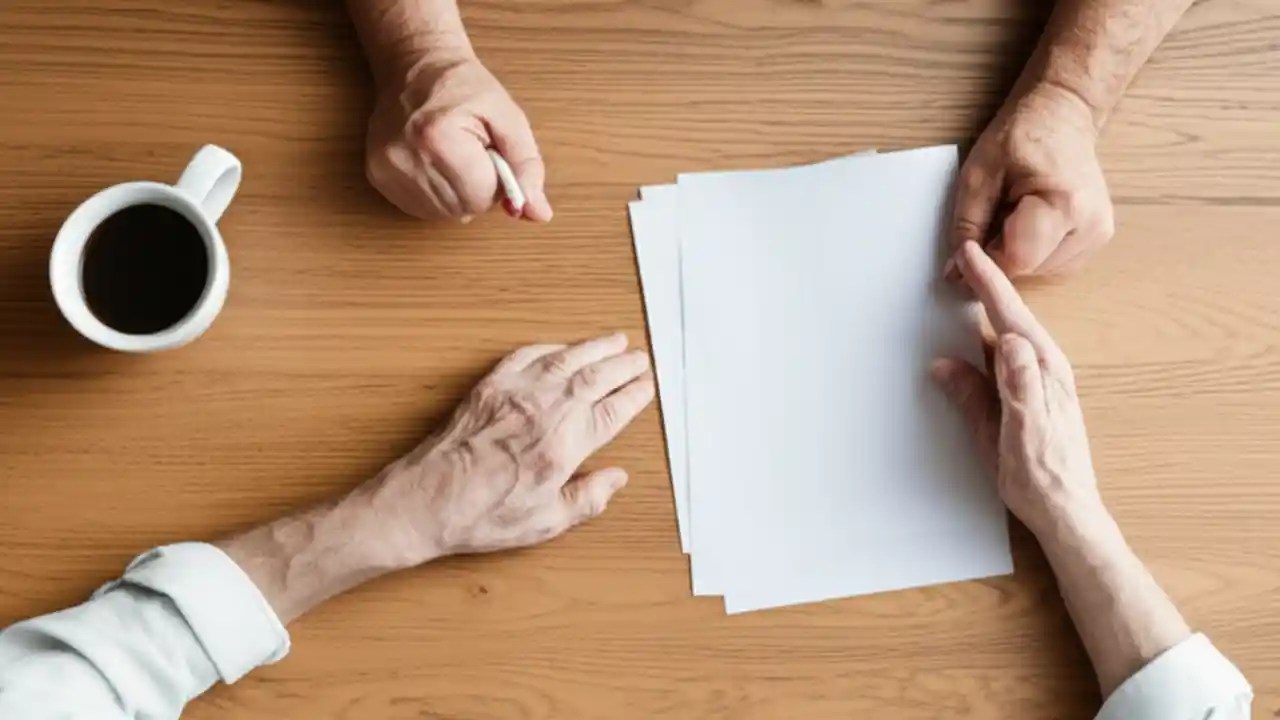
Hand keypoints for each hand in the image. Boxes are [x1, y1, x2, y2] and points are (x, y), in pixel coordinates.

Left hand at [362, 333, 654, 564]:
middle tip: (640, 359)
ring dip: (594, 347)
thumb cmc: (482, 515)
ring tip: (615, 340)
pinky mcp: (489, 386)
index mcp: (566, 443)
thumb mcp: (545, 522)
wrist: (426, 499)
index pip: (613, 411)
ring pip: (567, 358)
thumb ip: (587, 499)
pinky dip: (550, 347)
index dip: (634, 396)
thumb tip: (616, 479)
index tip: (647, 386)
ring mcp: (517, 391)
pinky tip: (561, 347)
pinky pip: (527, 354)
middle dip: (623, 365)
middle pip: (597, 377)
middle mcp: (546, 409)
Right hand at [364, 55, 551, 221]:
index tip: (489, 154)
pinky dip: (436, 195)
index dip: (494, 181)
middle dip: (476, 189)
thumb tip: (539, 214)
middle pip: (462, 209)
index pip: (482, 197)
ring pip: (442, 214)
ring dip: (456, 194)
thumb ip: (527, 167)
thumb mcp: (509, 119)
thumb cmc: (465, 89)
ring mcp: (388, 169)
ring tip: (453, 158)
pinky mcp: (377, 176)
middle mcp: (407, 157)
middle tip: (471, 154)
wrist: (416, 67)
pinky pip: (420, 209)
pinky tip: (435, 166)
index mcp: (440, 138)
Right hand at [932, 242, 1103, 533]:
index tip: (969, 253)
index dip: (988, 283)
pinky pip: (1010, 352)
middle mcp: (1046, 369)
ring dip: (990, 307)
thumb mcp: (1017, 433)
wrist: (1066, 511)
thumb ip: (1010, 387)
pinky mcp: (1035, 393)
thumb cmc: (1040, 477)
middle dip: (988, 284)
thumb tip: (994, 345)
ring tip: (968, 286)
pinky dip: (991, 334)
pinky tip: (981, 337)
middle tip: (964, 258)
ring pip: (1011, 332)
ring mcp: (1042, 381)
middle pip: (1011, 316)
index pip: (1008, 316)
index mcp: (1041, 372)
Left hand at [948, 84, 1113, 278]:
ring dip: (1014, 255)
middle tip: (986, 224)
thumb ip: (967, 225)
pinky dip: (1031, 253)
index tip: (959, 258)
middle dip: (998, 256)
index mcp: (1065, 206)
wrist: (1062, 114)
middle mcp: (1090, 227)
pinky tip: (1026, 225)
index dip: (983, 263)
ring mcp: (1098, 235)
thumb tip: (956, 273)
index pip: (1017, 261)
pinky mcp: (1096, 239)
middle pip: (1028, 269)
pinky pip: (1052, 265)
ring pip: (1039, 272)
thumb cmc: (1021, 135)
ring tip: (1009, 217)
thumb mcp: (979, 175)